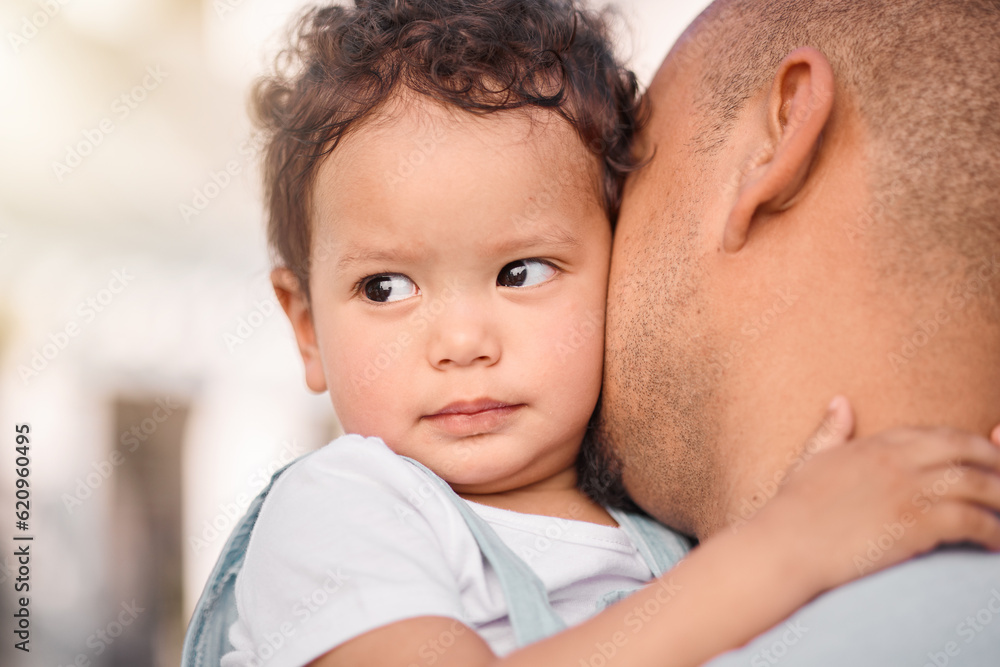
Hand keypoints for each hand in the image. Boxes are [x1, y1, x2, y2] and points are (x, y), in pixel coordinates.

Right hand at [752, 397, 999, 592]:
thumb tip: (841, 401)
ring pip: (977, 484)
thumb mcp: (811, 459)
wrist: (787, 543)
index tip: (984, 456)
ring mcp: (909, 491)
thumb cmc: (794, 507)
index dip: (968, 444)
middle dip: (996, 462)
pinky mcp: (917, 523)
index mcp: (876, 445)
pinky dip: (993, 530)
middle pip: (966, 451)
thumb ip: (831, 431)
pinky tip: (997, 542)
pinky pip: (972, 520)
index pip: (937, 434)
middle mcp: (898, 462)